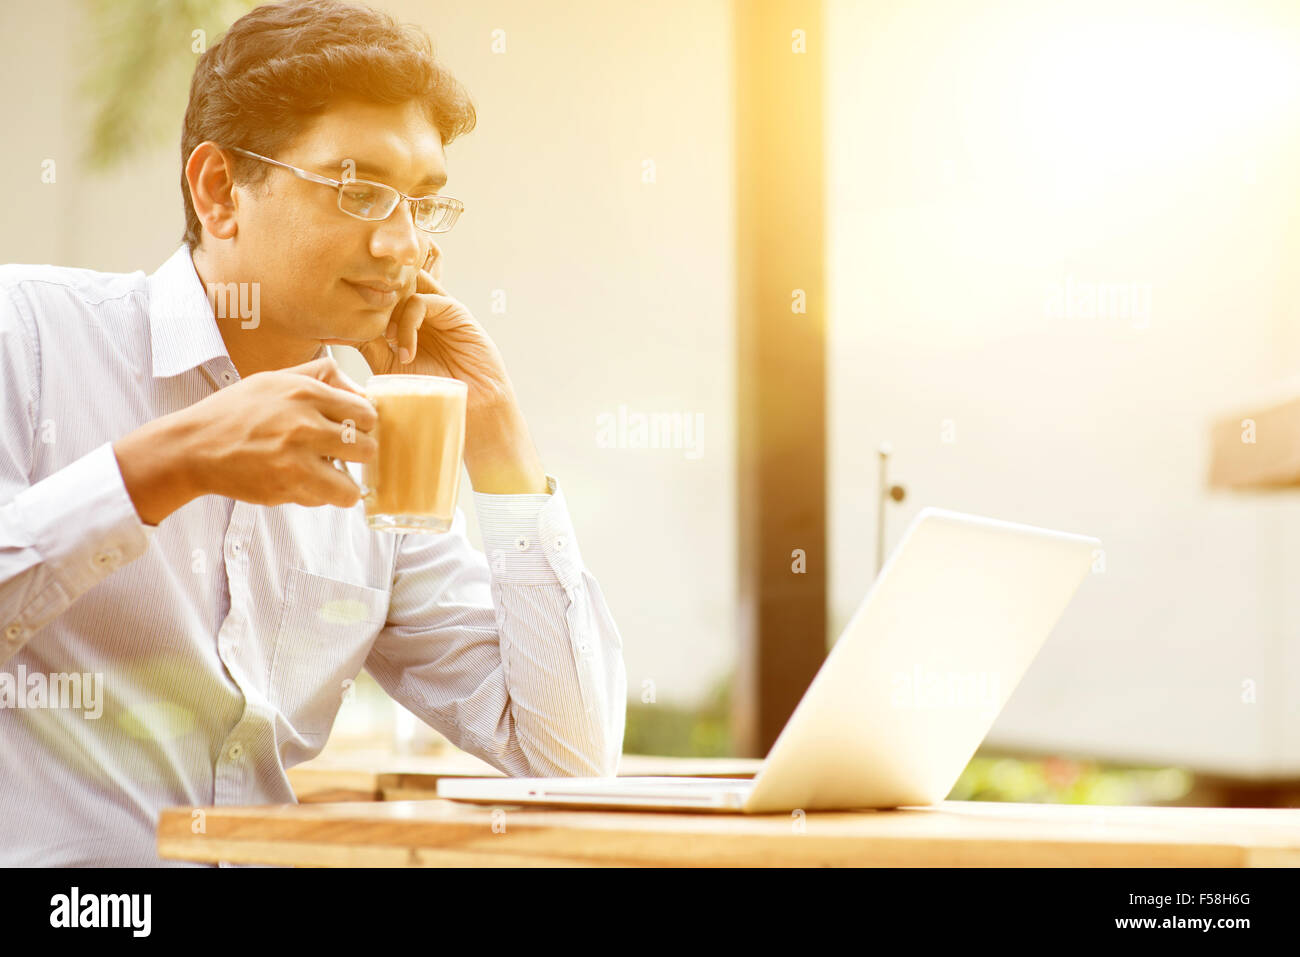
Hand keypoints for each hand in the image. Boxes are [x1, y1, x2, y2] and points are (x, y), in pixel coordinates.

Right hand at [114, 356, 378, 522]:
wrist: (194, 446)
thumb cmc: (236, 412)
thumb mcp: (275, 379)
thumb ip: (320, 376)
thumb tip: (359, 390)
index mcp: (306, 393)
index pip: (367, 413)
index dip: (363, 425)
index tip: (351, 429)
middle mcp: (305, 425)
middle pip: (367, 449)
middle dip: (356, 455)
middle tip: (340, 454)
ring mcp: (295, 461)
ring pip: (351, 487)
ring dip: (342, 485)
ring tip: (327, 476)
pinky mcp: (285, 489)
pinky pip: (322, 500)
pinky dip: (315, 496)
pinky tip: (298, 482)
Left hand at [351, 266, 514, 419]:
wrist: (469, 408)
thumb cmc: (431, 392)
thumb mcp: (386, 366)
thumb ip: (365, 343)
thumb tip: (333, 327)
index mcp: (402, 318)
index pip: (378, 291)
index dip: (358, 298)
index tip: (336, 318)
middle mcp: (419, 310)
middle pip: (391, 281)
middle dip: (373, 297)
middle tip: (361, 318)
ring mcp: (437, 308)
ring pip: (404, 286)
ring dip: (391, 310)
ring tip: (389, 343)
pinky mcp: (455, 311)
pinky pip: (422, 300)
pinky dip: (408, 323)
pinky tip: (405, 350)